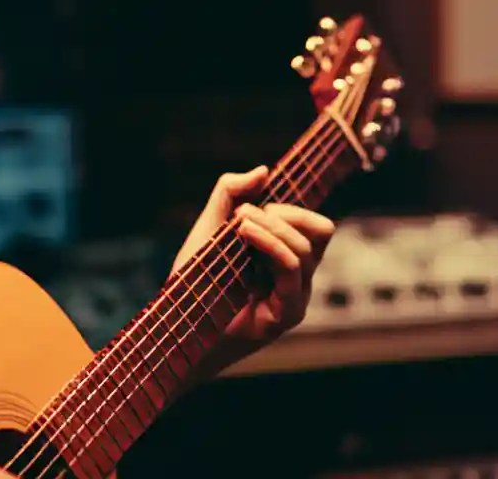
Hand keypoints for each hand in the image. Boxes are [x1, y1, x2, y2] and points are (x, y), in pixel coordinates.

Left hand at [170, 166, 334, 369]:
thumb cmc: (194, 282)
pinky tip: (243, 235)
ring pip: (306, 248)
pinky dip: (271, 245)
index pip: (314, 224)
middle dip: (284, 213)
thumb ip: (230, 194)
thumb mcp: (209, 228)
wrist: (177, 326)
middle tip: (243, 214)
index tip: (245, 206)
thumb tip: (264, 170)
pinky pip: (293, 269)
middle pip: (321, 230)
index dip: (289, 206)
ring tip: (239, 224)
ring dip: (272, 226)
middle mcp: (298, 278)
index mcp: (286, 257)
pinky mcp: (287, 313)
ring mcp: (296, 297)